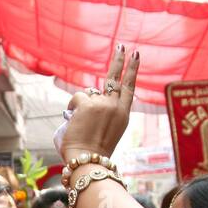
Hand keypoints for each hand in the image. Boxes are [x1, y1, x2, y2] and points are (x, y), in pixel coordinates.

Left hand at [60, 44, 139, 164]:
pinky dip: (71, 109)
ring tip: (82, 126)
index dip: (132, 71)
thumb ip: (104, 112)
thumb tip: (91, 96)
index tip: (136, 56)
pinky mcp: (88, 104)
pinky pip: (76, 98)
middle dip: (119, 60)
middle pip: (116, 78)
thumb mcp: (107, 131)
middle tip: (121, 45)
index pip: (129, 88)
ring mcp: (103, 104)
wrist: (88, 161)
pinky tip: (74, 122)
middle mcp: (116, 107)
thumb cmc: (94, 152)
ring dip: (81, 107)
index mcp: (123, 116)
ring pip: (89, 94)